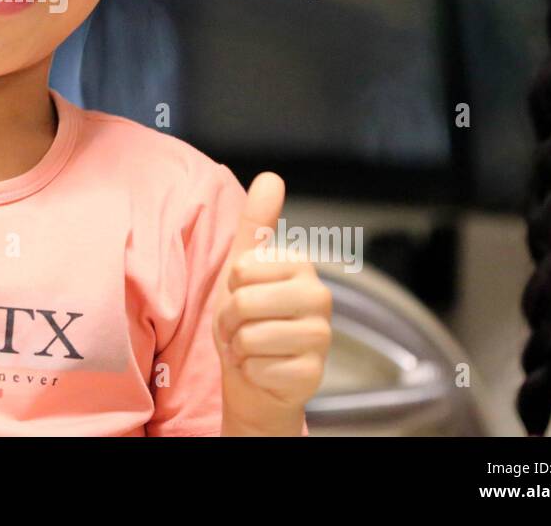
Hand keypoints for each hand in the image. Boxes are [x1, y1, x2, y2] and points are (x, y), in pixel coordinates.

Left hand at [213, 171, 330, 434]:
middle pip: (245, 303)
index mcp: (301, 266)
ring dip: (239, 347)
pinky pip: (259, 369)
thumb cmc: (249, 317)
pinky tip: (264, 369)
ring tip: (252, 347)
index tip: (241, 294)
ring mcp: (320, 338)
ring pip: (250, 338)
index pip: (241, 270)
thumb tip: (271, 176)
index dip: (230, 287)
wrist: (255, 375)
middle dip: (229, 320)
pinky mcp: (312, 374)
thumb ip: (258, 221)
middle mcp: (319, 298)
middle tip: (241, 326)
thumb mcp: (246, 264)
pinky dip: (251, 372)